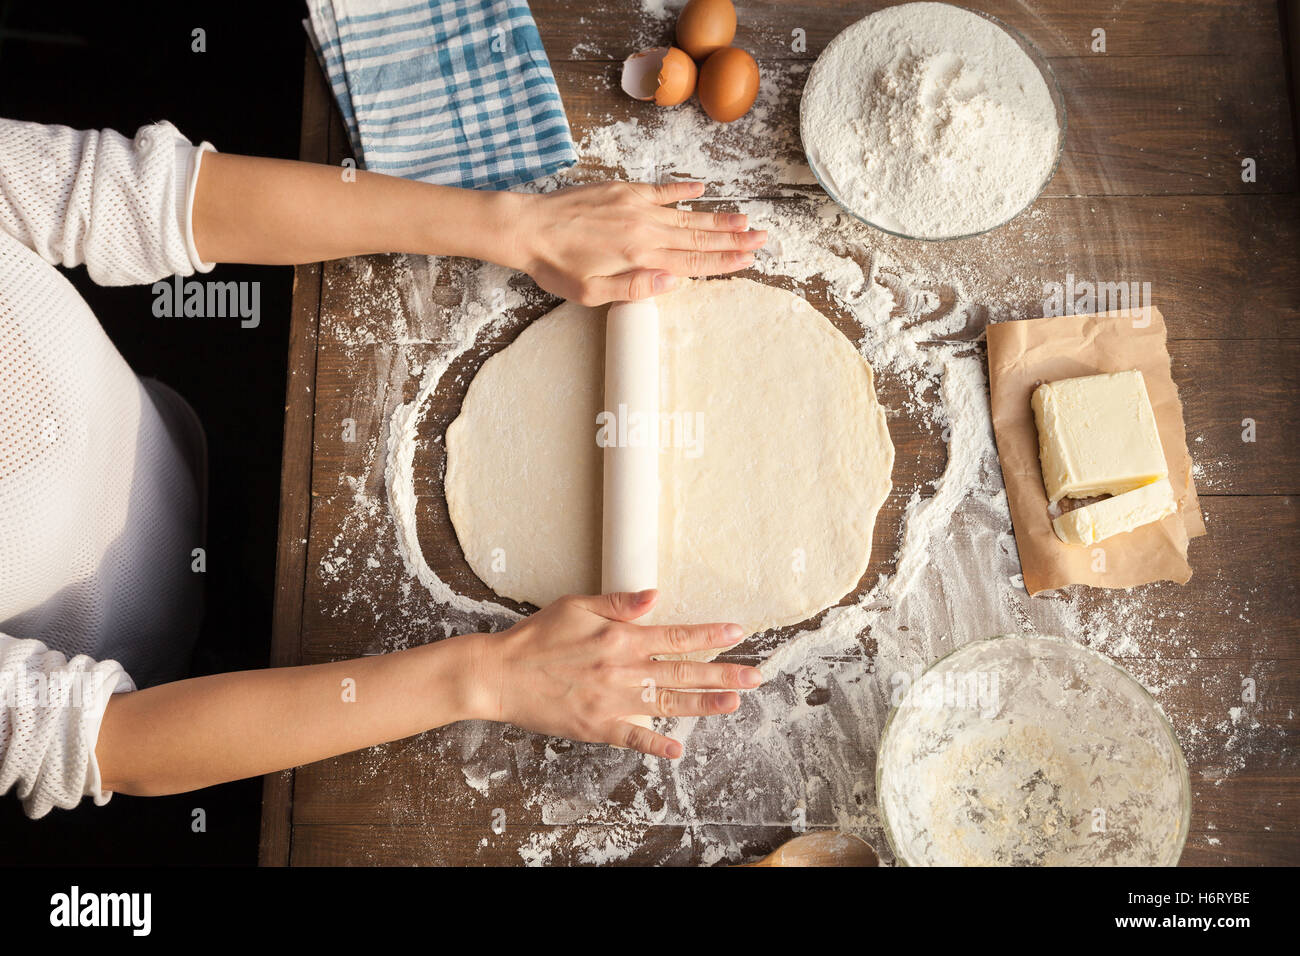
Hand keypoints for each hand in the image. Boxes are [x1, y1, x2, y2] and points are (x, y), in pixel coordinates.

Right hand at [469, 590, 761, 757]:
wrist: (500, 674)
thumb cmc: (537, 636)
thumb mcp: (576, 606)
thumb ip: (619, 603)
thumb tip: (654, 596)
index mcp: (621, 638)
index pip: (677, 636)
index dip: (710, 635)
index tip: (737, 633)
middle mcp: (623, 670)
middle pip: (684, 672)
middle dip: (724, 674)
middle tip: (756, 675)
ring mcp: (612, 701)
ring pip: (668, 704)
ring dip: (704, 705)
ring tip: (734, 703)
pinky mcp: (597, 727)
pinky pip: (634, 737)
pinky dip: (657, 744)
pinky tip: (679, 749)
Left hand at [507, 181, 766, 304]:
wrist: (527, 227)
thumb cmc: (556, 266)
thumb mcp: (591, 293)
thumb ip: (634, 288)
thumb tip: (674, 281)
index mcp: (640, 256)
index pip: (692, 261)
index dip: (723, 261)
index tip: (749, 259)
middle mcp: (644, 228)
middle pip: (697, 236)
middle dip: (732, 239)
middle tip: (762, 238)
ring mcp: (634, 206)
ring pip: (685, 214)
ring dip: (716, 217)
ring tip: (744, 219)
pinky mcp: (621, 191)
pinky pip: (660, 189)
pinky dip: (682, 189)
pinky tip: (701, 188)